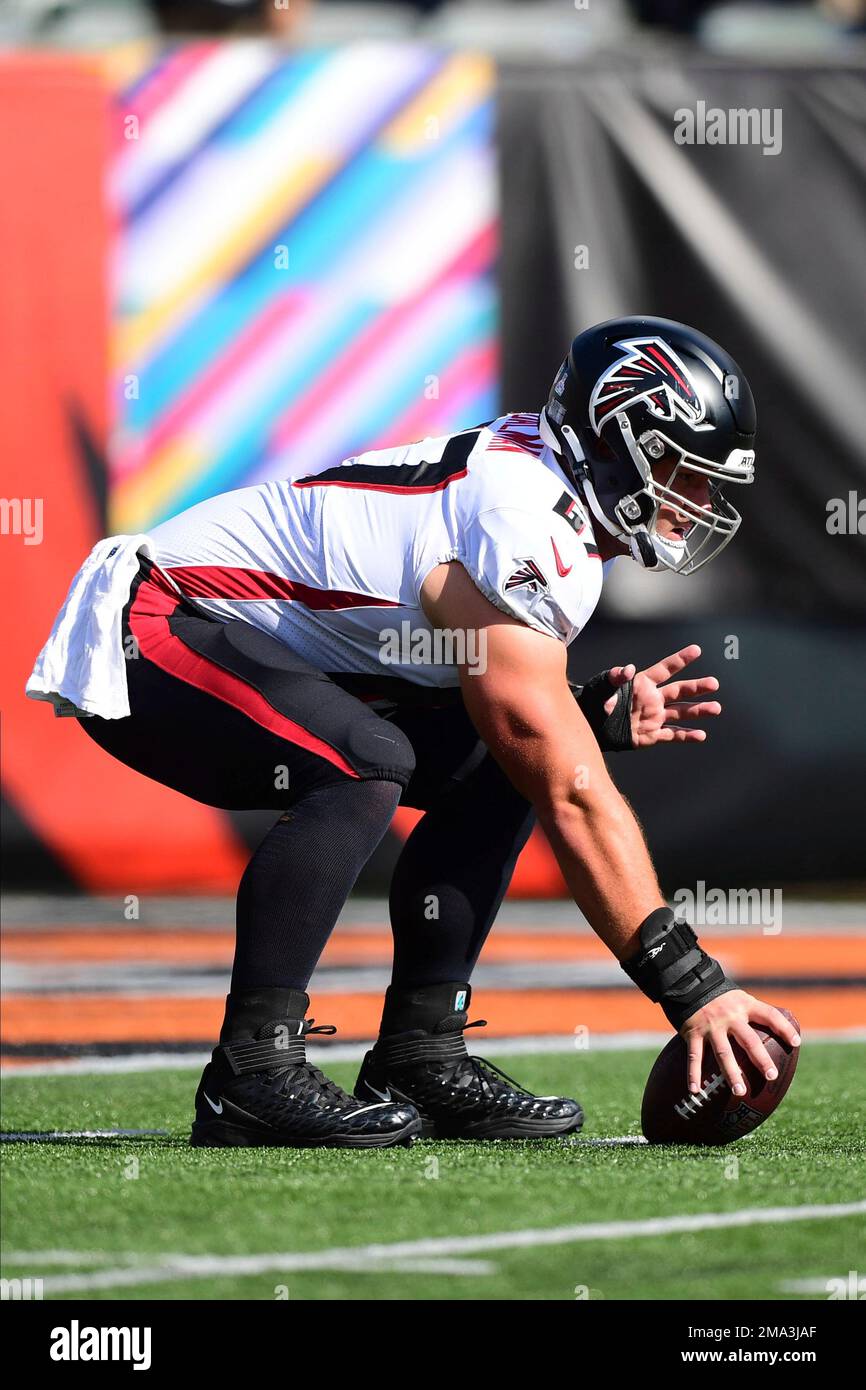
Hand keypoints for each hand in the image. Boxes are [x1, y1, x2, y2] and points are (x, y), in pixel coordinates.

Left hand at [604, 643, 720, 746]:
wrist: (592, 726)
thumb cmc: (594, 700)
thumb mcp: (601, 687)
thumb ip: (614, 678)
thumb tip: (627, 669)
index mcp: (643, 684)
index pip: (665, 669)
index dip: (680, 659)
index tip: (696, 650)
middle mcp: (653, 699)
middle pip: (679, 691)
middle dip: (696, 687)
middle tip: (714, 683)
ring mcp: (655, 717)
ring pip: (681, 712)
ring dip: (698, 711)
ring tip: (716, 708)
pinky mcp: (652, 734)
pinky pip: (673, 734)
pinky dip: (687, 735)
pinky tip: (701, 735)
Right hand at [680, 990, 800, 1094]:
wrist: (688, 984)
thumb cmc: (721, 997)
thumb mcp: (740, 999)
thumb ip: (754, 1015)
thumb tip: (778, 1034)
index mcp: (745, 1006)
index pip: (769, 1015)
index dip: (784, 1028)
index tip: (796, 1043)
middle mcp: (729, 1016)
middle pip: (748, 1040)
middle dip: (761, 1059)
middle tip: (772, 1076)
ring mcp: (711, 1026)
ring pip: (723, 1053)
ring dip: (731, 1073)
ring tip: (740, 1091)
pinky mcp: (693, 1032)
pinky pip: (694, 1056)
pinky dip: (693, 1074)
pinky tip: (696, 1091)